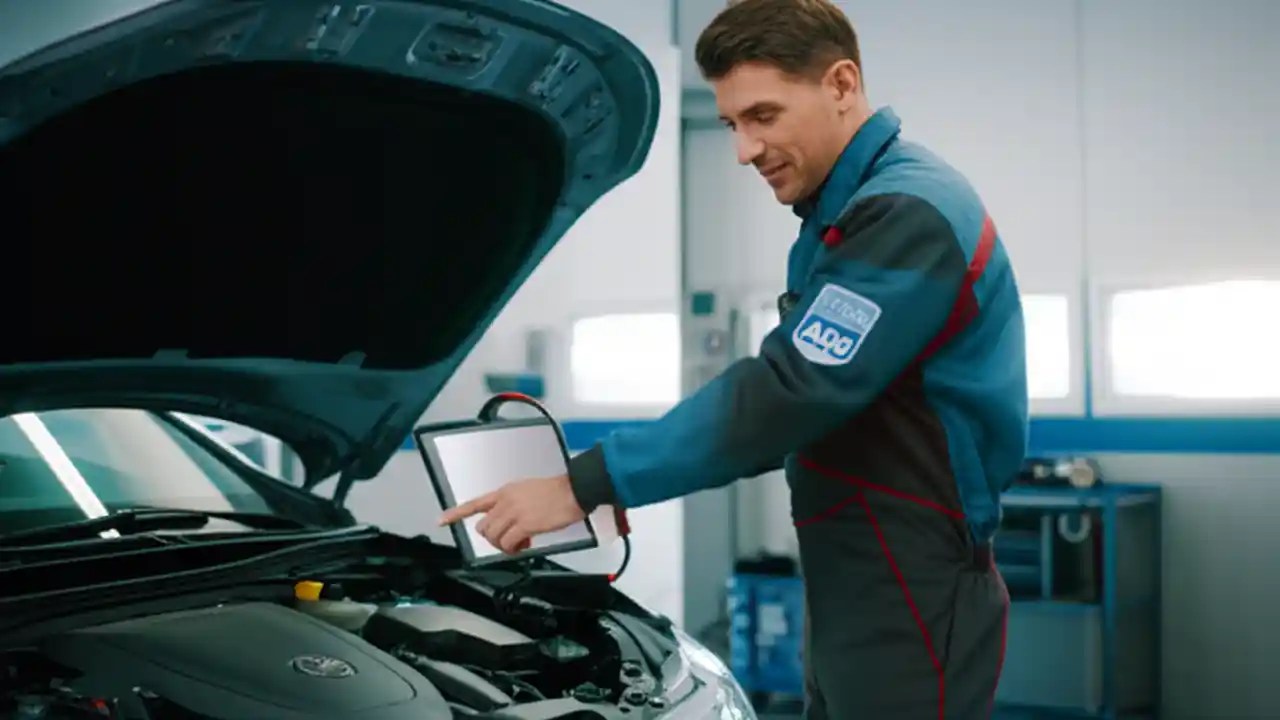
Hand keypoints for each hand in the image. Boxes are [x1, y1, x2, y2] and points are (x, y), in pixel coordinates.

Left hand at [438, 474, 585, 554]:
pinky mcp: (525, 523)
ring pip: (493, 537)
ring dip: (504, 546)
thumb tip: (511, 524)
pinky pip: (508, 543)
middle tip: (510, 541)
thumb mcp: (528, 491)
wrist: (575, 489)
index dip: (455, 513)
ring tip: (520, 544)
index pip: (475, 503)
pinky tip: (525, 545)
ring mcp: (514, 512)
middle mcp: (506, 501)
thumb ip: (514, 505)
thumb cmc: (558, 491)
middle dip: (494, 538)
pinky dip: (514, 549)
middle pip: (484, 527)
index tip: (442, 520)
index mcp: (505, 491)